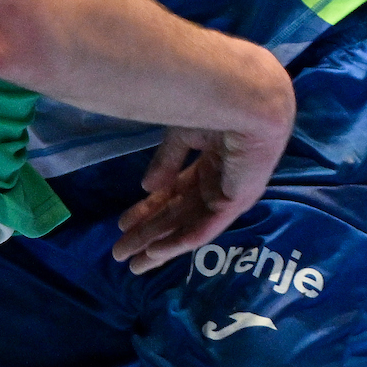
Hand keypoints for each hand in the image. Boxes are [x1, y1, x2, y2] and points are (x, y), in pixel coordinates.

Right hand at [112, 99, 294, 273]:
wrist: (246, 101)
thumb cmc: (218, 109)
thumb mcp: (184, 134)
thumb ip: (166, 161)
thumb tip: (146, 188)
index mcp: (210, 165)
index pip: (173, 194)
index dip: (147, 210)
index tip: (123, 224)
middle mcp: (218, 184)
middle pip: (176, 216)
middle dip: (148, 235)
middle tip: (121, 254)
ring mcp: (227, 197)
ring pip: (186, 228)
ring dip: (159, 247)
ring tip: (134, 264)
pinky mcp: (235, 204)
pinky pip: (204, 229)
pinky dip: (179, 242)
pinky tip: (157, 252)